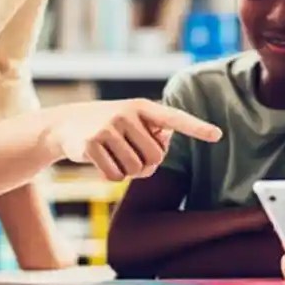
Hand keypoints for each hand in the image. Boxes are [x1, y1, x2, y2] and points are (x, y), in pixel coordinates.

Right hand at [40, 99, 222, 181]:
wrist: (65, 125)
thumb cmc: (110, 128)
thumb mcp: (133, 122)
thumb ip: (155, 133)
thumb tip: (163, 146)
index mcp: (145, 108)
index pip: (176, 119)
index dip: (197, 128)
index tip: (218, 135)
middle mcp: (128, 114)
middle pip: (156, 158)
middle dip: (146, 165)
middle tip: (130, 155)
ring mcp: (109, 127)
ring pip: (136, 169)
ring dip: (127, 171)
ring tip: (114, 156)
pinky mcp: (92, 143)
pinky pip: (115, 176)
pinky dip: (110, 176)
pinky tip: (101, 163)